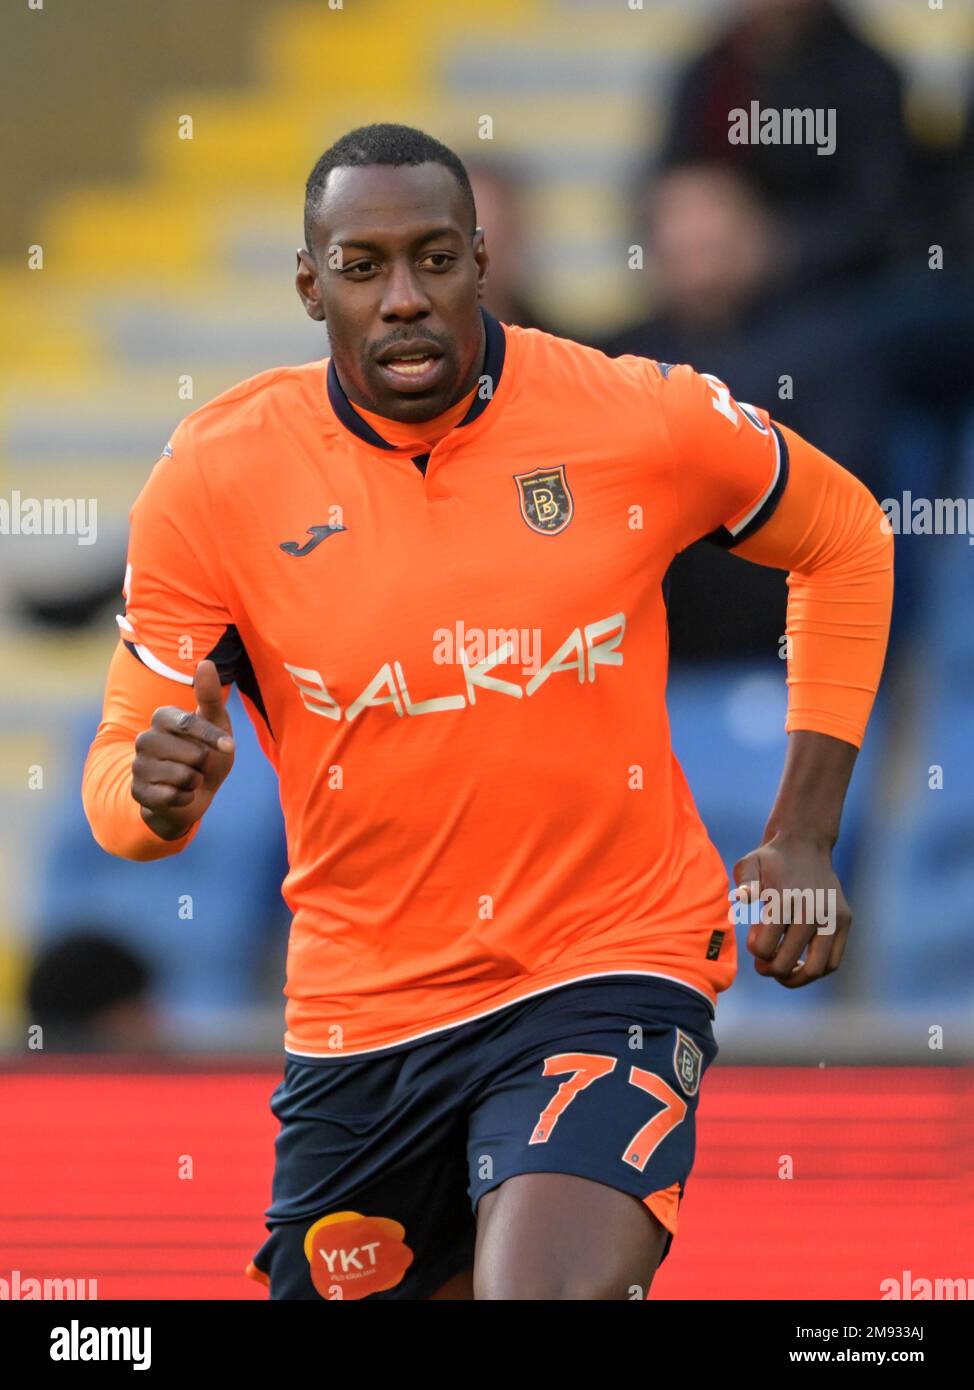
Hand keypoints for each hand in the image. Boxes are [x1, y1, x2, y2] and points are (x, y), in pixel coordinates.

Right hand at [131, 659, 234, 840]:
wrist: (196, 794)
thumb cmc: (208, 753)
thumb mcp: (216, 723)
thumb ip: (210, 696)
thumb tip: (205, 662)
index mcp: (162, 717)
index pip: (189, 723)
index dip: (213, 737)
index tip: (229, 746)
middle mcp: (145, 739)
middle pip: (191, 754)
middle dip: (204, 763)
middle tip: (198, 764)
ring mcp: (138, 766)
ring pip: (183, 776)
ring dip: (196, 782)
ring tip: (189, 779)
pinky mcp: (138, 793)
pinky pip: (172, 797)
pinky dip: (185, 799)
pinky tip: (179, 794)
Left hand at [732, 833, 851, 987]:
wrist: (805, 843)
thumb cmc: (771, 860)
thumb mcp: (749, 864)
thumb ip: (745, 884)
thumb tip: (743, 899)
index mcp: (785, 899)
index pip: (764, 947)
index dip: (755, 951)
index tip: (754, 942)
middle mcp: (812, 910)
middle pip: (787, 963)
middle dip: (770, 970)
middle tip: (763, 965)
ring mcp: (832, 917)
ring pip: (816, 968)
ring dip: (795, 979)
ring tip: (782, 974)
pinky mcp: (845, 920)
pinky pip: (833, 961)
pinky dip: (816, 971)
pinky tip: (800, 964)